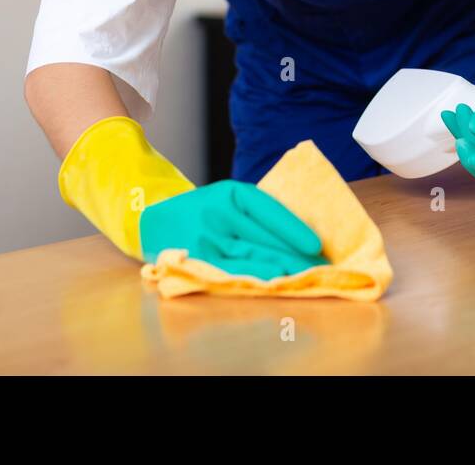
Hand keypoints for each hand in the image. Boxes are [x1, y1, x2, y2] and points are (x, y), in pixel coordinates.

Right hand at [139, 180, 329, 279]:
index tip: (316, 245)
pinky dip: (255, 275)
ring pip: (250, 255)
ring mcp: (204, 239)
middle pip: (263, 236)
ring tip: (305, 276)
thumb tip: (298, 236)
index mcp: (228, 193)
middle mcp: (216, 213)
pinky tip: (274, 280)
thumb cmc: (201, 211)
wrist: (153, 222)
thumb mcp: (226, 199)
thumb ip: (255, 213)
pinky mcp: (196, 260)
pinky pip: (231, 270)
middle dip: (294, 253)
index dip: (293, 228)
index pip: (267, 208)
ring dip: (281, 267)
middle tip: (321, 266)